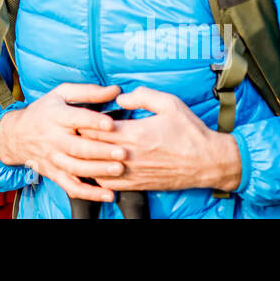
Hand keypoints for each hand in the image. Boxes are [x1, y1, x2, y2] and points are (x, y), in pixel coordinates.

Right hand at [0, 83, 128, 202]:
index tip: (110, 124)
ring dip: (98, 170)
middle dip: (101, 151)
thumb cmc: (43, 111)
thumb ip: (88, 92)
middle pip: (78, 147)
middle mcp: (54, 138)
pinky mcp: (55, 174)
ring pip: (76, 168)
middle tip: (122, 152)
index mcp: (56, 115)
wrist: (15, 135)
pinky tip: (107, 194)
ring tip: (118, 170)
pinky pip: (71, 187)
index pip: (76, 118)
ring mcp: (53, 158)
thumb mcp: (61, 94)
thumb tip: (116, 91)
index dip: (93, 121)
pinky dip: (89, 193)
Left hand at [83, 86, 241, 194]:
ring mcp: (133, 172)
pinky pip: (108, 183)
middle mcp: (130, 155)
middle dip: (79, 138)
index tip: (77, 113)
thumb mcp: (168, 103)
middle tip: (71, 129)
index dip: (82, 119)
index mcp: (135, 132)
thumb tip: (119, 97)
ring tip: (79, 148)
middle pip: (91, 148)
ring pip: (96, 168)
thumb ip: (141, 95)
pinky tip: (94, 166)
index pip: (95, 127)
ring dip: (86, 158)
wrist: (208, 162)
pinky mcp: (138, 184)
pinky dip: (97, 175)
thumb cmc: (189, 131)